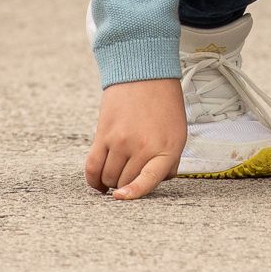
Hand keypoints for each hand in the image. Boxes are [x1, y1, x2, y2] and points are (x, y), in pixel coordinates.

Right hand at [85, 78, 185, 199]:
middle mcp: (144, 146)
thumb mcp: (178, 133)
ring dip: (110, 180)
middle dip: (126, 184)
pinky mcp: (103, 135)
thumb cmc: (164, 104)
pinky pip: (92, 166)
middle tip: (129, 175)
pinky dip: (92, 178)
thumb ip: (170, 160)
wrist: (145, 73)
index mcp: (168, 147)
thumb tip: (159, 181)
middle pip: (125, 182)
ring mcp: (121, 141)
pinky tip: (97, 181)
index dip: (135, 194)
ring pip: (108, 177)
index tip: (123, 198)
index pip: (149, 181)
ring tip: (116, 172)